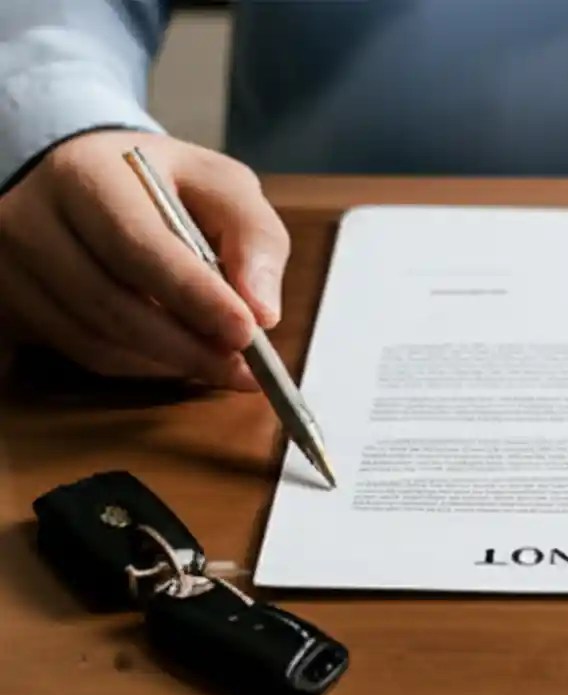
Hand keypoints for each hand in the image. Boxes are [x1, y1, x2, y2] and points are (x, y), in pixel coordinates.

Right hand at [0, 130, 289, 388]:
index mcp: (84, 175)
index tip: (246, 331)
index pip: (136, 245)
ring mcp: (9, 266)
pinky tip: (177, 357)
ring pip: (91, 339)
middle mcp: (29, 220)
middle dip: (186, 346)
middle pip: (109, 303)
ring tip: (220, 363)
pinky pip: (77, 352)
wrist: (79, 174)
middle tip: (243, 368)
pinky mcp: (8, 303)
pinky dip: (137, 363)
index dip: (193, 295)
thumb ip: (251, 235)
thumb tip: (263, 310)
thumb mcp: (218, 184)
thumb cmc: (159, 181)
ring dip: (165, 362)